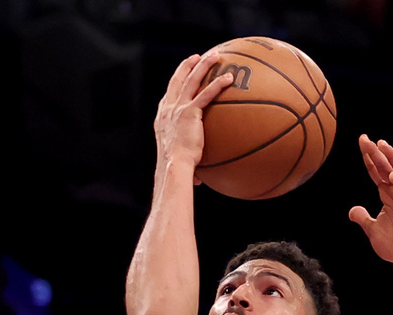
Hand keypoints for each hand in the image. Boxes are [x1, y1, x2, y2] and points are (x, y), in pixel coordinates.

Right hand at [154, 51, 231, 169]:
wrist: (174, 166)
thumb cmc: (177, 169)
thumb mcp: (180, 161)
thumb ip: (190, 162)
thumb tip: (199, 180)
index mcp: (163, 117)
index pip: (169, 94)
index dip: (176, 81)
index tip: (184, 73)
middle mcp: (168, 109)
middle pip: (177, 80)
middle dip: (187, 66)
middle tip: (197, 57)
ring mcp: (178, 108)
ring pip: (192, 80)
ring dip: (204, 65)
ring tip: (215, 56)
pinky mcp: (189, 112)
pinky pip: (206, 94)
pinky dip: (218, 84)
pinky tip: (230, 78)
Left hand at [347, 135, 392, 270]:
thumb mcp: (372, 230)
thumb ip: (363, 218)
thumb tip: (352, 210)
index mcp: (389, 196)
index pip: (377, 172)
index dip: (369, 159)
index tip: (362, 143)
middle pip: (387, 168)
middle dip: (377, 152)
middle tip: (366, 138)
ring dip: (391, 160)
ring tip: (382, 145)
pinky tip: (391, 175)